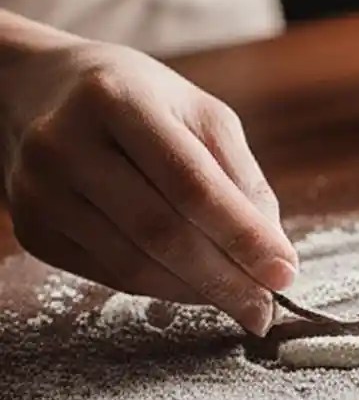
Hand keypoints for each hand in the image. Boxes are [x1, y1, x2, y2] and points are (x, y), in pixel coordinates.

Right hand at [0, 40, 295, 334]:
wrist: (41, 92)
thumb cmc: (142, 101)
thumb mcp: (201, 114)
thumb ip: (242, 177)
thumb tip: (273, 252)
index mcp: (119, 100)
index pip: (190, 183)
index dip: (242, 235)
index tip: (284, 272)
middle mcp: (66, 144)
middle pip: (160, 232)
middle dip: (224, 278)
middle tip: (265, 307)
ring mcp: (40, 191)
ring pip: (132, 264)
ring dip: (197, 291)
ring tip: (240, 300)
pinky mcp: (33, 229)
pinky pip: (110, 275)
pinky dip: (162, 288)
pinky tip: (194, 286)